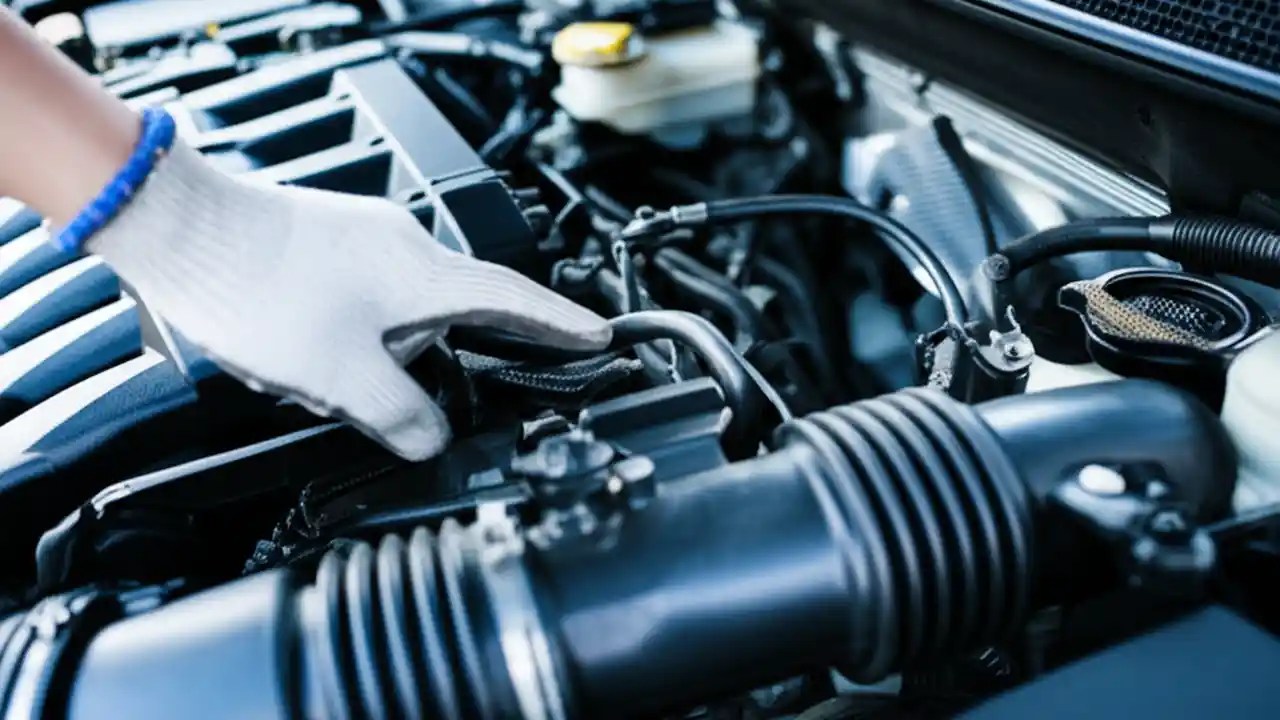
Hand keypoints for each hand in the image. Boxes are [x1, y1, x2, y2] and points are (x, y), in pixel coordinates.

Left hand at [88, 141, 611, 459]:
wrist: (180, 230)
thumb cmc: (259, 290)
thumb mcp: (340, 376)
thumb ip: (401, 415)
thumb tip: (433, 440)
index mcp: (424, 276)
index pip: (514, 301)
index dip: (561, 323)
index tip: (601, 334)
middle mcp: (403, 248)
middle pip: (444, 320)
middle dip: (413, 367)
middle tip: (369, 395)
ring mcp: (364, 240)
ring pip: (392, 317)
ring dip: (362, 358)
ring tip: (300, 372)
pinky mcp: (328, 243)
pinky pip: (357, 301)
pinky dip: (336, 337)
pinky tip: (289, 352)